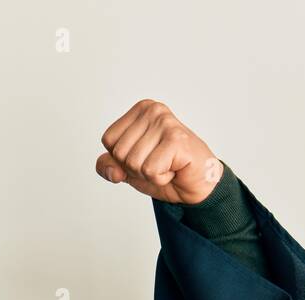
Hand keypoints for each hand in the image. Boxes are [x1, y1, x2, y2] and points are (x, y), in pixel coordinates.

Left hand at [95, 100, 221, 204]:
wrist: (196, 184)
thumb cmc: (164, 170)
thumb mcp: (127, 168)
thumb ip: (108, 165)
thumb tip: (112, 171)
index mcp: (140, 109)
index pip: (108, 141)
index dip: (122, 158)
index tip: (146, 155)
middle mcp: (153, 110)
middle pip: (120, 152)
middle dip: (135, 168)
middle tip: (159, 162)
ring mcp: (166, 123)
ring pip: (133, 163)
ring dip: (149, 174)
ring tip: (167, 165)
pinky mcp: (176, 140)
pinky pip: (150, 170)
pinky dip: (161, 178)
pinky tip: (175, 169)